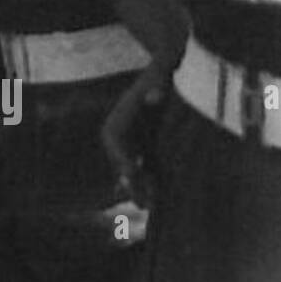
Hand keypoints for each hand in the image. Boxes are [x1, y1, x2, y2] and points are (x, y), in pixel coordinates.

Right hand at [101, 61, 168, 208]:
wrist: (165, 74)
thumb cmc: (160, 76)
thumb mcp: (159, 79)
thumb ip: (156, 87)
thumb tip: (155, 97)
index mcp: (116, 121)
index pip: (115, 145)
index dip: (123, 161)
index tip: (133, 174)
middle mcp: (119, 135)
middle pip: (122, 163)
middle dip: (132, 183)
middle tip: (142, 203)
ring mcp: (133, 142)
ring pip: (135, 169)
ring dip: (142, 187)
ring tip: (151, 207)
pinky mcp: (147, 145)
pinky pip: (148, 166)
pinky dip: (153, 180)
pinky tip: (161, 195)